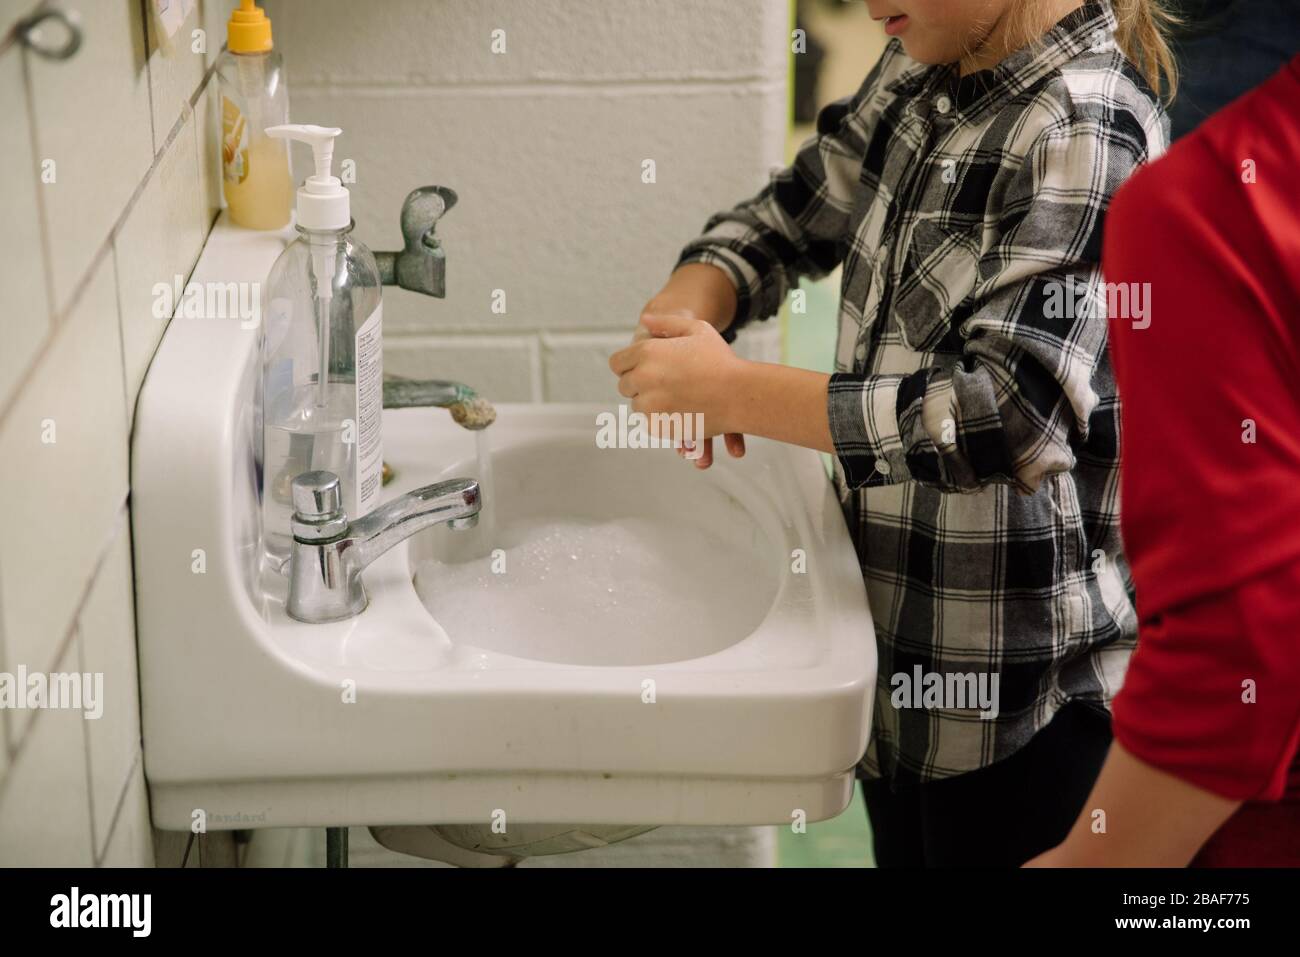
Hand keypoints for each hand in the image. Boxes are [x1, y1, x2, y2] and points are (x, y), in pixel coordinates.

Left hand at [630, 264, 746, 467]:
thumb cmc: (721, 361)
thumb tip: (645, 320)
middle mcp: (643, 378)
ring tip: (678, 396)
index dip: (630, 365)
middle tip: (666, 383)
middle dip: (641, 384)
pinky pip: (650, 423)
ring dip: (651, 403)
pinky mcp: (659, 427)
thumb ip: (666, 323)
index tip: (644, 368)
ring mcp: (650, 405)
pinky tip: (682, 410)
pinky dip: (662, 419)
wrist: (740, 395)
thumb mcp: (697, 329)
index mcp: (647, 352)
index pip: (617, 363)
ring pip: (637, 406)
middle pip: (625, 386)